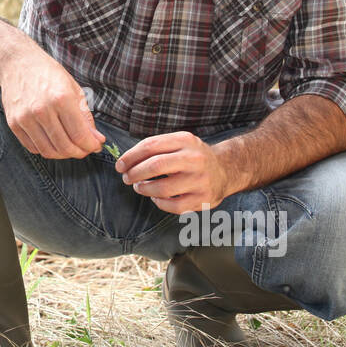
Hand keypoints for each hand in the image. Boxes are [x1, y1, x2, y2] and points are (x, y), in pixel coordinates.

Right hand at [0, 44, 106, 159]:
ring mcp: (25, 118)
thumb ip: (85, 116)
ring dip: (63, 154)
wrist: (17, 63)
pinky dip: (46, 149)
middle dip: (79, 153)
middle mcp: (42, 110)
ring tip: (70, 147)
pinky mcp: (14, 124)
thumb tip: (96, 139)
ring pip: (48, 151)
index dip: (91, 146)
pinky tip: (53, 141)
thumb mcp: (73, 89)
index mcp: (61, 98)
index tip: (95, 146)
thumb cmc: (47, 73)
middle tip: (84, 149)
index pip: (80, 135)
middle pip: (65, 147)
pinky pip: (33, 147)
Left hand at [114, 131, 238, 212]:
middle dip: (135, 173)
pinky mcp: (203, 199)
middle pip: (155, 166)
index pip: (150, 146)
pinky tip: (156, 198)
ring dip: (145, 189)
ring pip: (163, 188)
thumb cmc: (192, 156)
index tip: (120, 165)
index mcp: (185, 140)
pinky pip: (174, 206)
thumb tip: (126, 161)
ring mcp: (200, 180)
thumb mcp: (179, 142)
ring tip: (139, 187)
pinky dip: (159, 203)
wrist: (225, 169)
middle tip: (126, 178)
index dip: (130, 157)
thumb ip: (155, 147)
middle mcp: (195, 159)